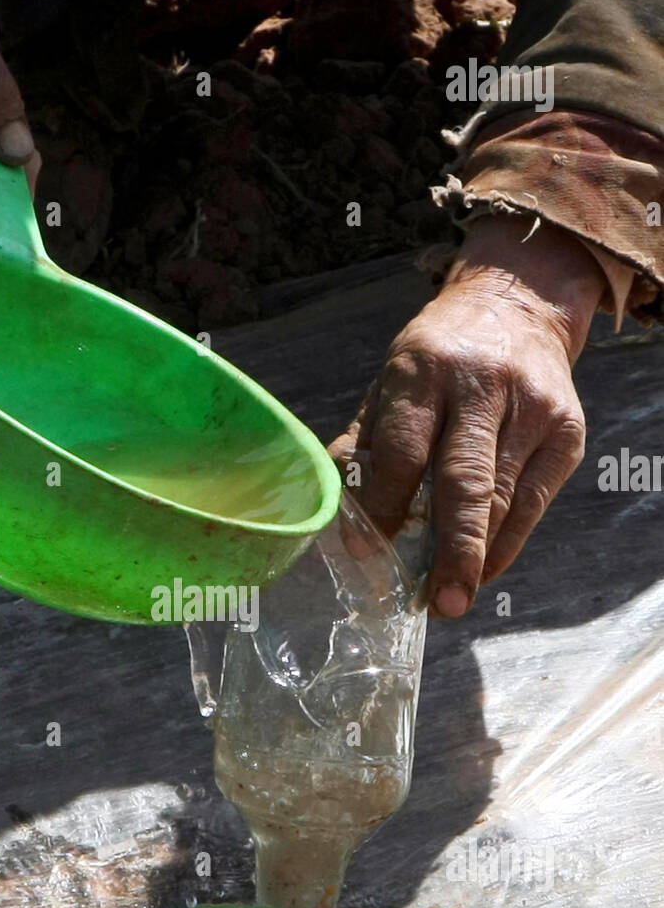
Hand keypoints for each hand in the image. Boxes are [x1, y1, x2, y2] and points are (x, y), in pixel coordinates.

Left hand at [330, 215, 605, 616]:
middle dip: (451, 550)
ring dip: (478, 557)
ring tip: (452, 598)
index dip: (384, 506)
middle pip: (466, 481)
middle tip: (439, 603)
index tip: (366, 552)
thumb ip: (364, 444)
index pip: (403, 451)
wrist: (516, 305)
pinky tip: (483, 569)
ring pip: (505, 499)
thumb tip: (339, 513)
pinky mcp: (567, 430)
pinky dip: (507, 543)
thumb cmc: (437, 359)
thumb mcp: (389, 383)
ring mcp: (533, 409)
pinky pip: (535, 502)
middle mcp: (483, 387)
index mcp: (424, 371)